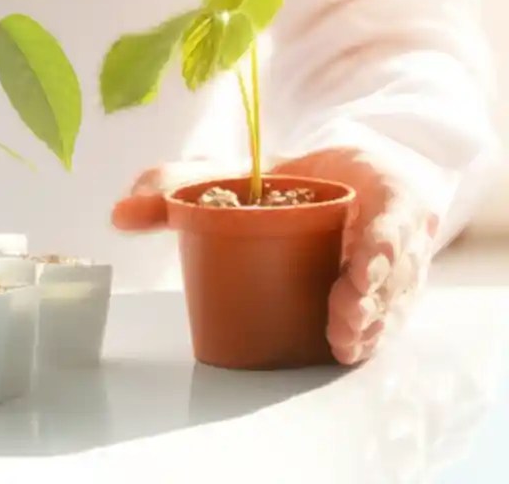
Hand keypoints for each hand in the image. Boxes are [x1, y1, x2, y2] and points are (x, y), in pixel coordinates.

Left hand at [112, 148, 436, 364]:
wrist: (333, 178)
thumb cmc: (289, 175)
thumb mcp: (239, 171)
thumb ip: (181, 184)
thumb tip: (118, 212)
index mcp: (376, 180)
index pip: (396, 211)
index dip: (383, 243)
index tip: (357, 272)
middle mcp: (397, 224)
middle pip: (399, 267)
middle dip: (372, 298)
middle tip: (339, 323)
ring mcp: (400, 263)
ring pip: (396, 298)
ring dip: (372, 323)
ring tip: (342, 343)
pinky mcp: (392, 292)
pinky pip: (390, 316)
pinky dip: (370, 333)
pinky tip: (347, 348)